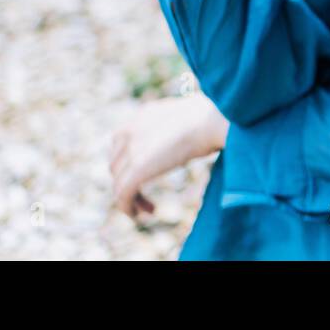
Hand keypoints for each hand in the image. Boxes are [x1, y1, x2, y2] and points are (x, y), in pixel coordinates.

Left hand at [109, 92, 228, 219]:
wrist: (211, 119)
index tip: (146, 176)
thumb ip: (177, 127)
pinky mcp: (137, 168)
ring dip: (131, 199)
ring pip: (119, 182)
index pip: (120, 143)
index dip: (128, 164)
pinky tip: (145, 214)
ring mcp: (132, 149)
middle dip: (128, 183)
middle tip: (147, 197)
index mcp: (143, 116)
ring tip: (149, 209)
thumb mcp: (188, 118)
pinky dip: (129, 207)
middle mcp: (132, 130)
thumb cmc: (213, 118)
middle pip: (116, 165)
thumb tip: (190, 134)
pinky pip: (123, 194)